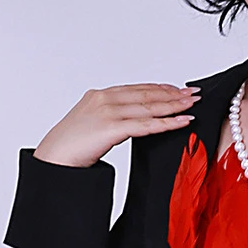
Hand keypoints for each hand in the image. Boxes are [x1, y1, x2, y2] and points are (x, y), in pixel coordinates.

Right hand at [33, 82, 200, 167]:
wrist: (54, 158)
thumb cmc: (69, 147)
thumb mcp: (90, 125)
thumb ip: (109, 120)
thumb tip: (128, 125)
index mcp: (99, 95)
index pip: (136, 88)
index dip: (159, 88)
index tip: (177, 88)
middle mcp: (105, 99)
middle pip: (146, 94)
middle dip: (172, 93)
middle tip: (193, 93)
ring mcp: (108, 112)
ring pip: (149, 106)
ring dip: (174, 105)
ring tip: (192, 104)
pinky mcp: (112, 128)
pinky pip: (146, 125)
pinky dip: (167, 122)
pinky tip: (182, 121)